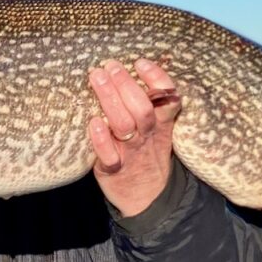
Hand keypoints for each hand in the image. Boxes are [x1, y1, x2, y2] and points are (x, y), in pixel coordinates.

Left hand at [88, 59, 180, 216]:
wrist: (147, 199)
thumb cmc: (146, 155)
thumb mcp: (158, 131)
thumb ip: (151, 104)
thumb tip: (130, 69)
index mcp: (161, 125)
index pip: (167, 98)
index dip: (157, 79)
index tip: (140, 62)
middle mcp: (147, 137)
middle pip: (142, 108)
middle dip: (125, 85)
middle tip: (110, 66)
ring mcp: (130, 153)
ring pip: (124, 125)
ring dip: (110, 100)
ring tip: (97, 78)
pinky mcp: (113, 170)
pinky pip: (109, 156)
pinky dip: (101, 139)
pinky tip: (93, 122)